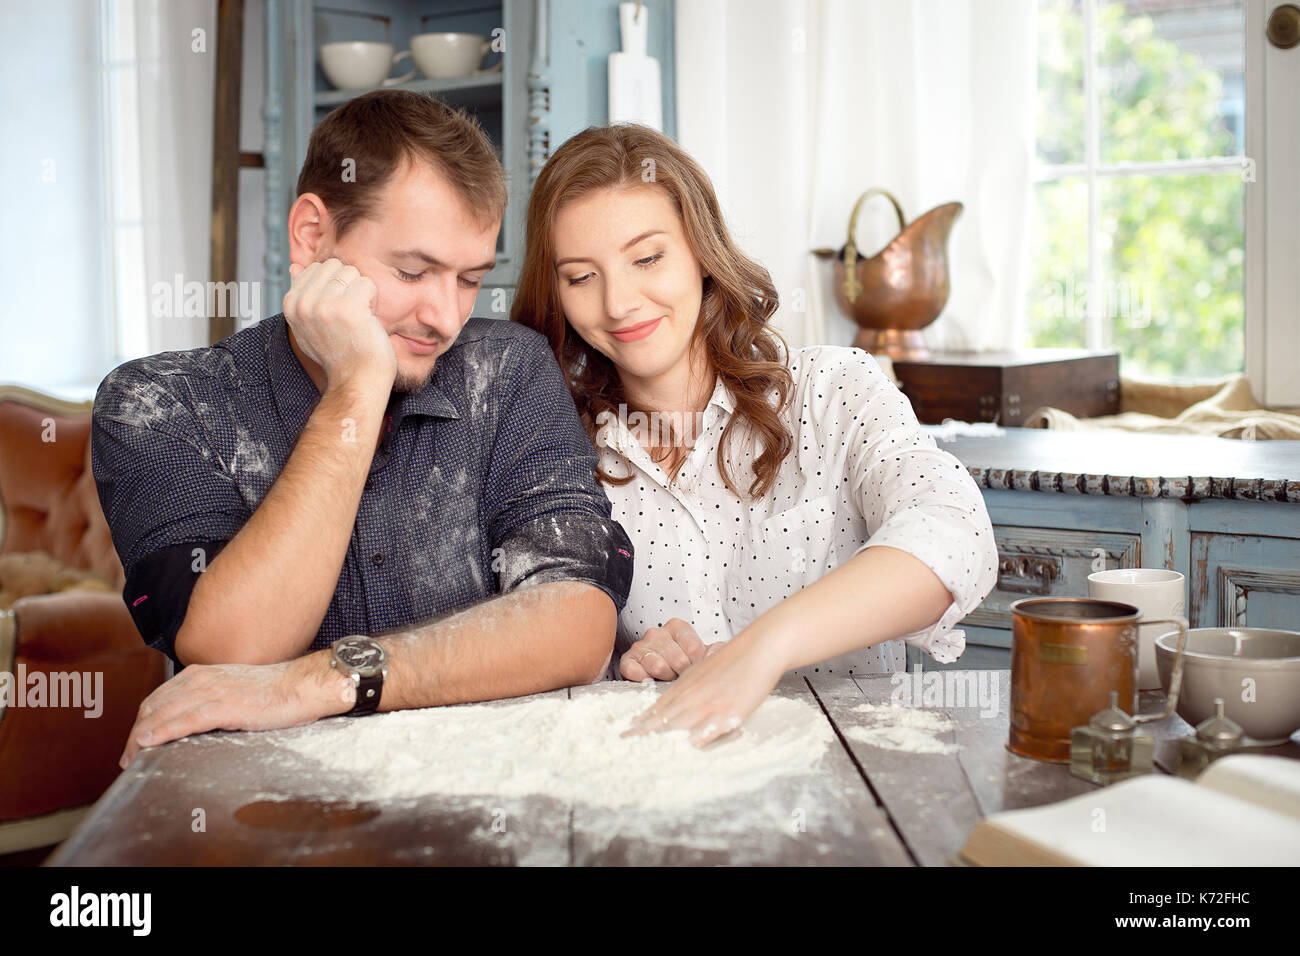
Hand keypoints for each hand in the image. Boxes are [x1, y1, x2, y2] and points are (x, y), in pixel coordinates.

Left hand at [118, 650, 353, 767]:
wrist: (304, 685)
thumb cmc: (278, 692)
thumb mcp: (237, 690)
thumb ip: (215, 700)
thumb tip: (199, 723)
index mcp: (204, 674)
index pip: (160, 698)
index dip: (142, 721)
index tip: (135, 742)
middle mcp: (203, 679)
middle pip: (154, 706)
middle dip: (135, 733)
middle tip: (128, 757)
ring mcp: (213, 691)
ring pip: (162, 714)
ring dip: (141, 738)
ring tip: (131, 758)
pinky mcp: (225, 706)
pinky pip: (184, 721)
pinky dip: (161, 732)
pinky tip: (148, 744)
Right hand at [282, 257, 394, 390]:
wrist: (357, 380)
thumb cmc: (340, 354)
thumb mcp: (310, 324)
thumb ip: (302, 295)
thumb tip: (295, 266)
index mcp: (291, 305)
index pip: (315, 268)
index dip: (334, 285)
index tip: (338, 311)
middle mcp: (303, 304)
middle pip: (334, 266)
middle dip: (348, 284)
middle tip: (351, 312)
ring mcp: (323, 305)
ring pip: (351, 272)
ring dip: (362, 292)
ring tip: (359, 316)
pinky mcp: (347, 308)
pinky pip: (367, 283)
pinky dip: (374, 299)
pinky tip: (368, 318)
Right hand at [619, 617, 713, 681]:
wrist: (666, 673)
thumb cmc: (686, 662)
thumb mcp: (706, 653)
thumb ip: (716, 651)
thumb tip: (714, 657)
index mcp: (677, 627)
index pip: (694, 648)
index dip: (697, 664)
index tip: (695, 667)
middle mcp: (657, 633)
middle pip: (677, 659)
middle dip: (682, 673)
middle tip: (681, 675)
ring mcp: (640, 646)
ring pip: (657, 666)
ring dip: (666, 677)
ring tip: (667, 677)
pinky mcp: (627, 661)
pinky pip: (634, 671)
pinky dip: (643, 679)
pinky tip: (650, 680)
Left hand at [621, 630, 785, 746]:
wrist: (757, 649)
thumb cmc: (732, 659)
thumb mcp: (702, 671)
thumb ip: (687, 687)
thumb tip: (672, 701)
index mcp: (686, 687)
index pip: (658, 708)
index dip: (641, 722)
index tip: (625, 732)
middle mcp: (694, 696)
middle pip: (663, 718)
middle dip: (642, 732)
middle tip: (624, 742)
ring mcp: (711, 704)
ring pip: (683, 724)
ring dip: (664, 738)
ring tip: (646, 750)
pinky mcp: (730, 711)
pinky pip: (713, 727)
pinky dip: (700, 737)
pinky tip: (690, 747)